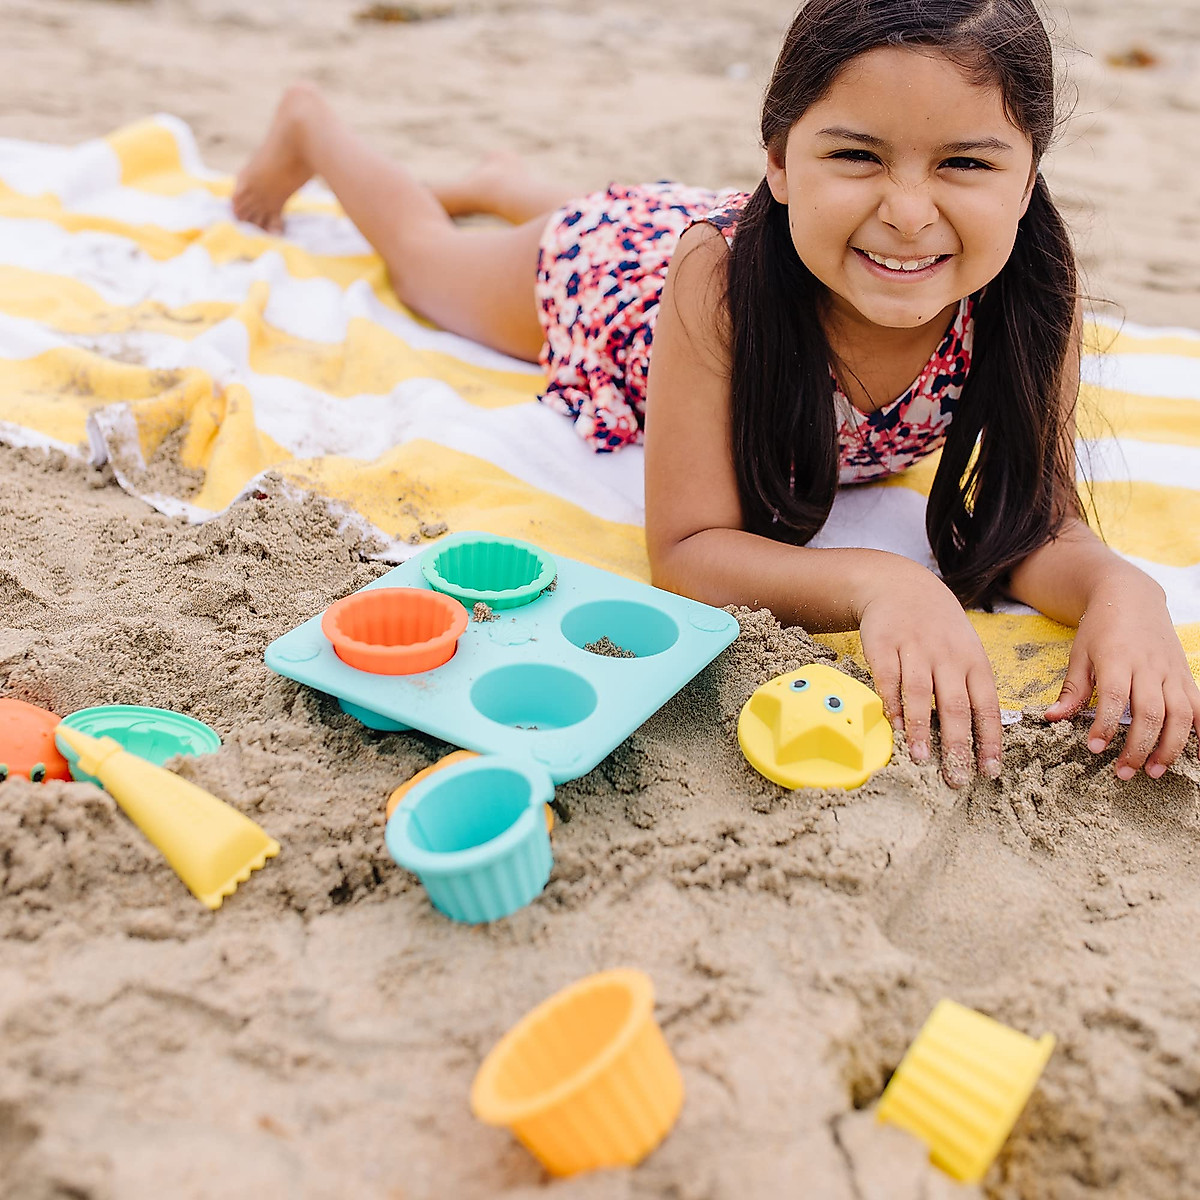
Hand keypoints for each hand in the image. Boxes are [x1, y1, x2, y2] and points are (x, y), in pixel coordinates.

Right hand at [858, 564, 1002, 786]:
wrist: (899, 585)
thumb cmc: (938, 629)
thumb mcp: (965, 649)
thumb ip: (971, 687)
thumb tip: (979, 737)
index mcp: (973, 661)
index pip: (987, 706)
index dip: (990, 740)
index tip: (990, 771)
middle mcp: (947, 655)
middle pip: (956, 705)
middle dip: (958, 745)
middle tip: (957, 778)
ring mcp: (915, 648)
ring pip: (921, 694)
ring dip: (920, 729)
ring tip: (922, 759)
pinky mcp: (884, 644)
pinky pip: (888, 679)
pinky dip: (891, 704)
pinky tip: (893, 727)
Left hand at [1044, 573, 1199, 777]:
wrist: (1131, 597)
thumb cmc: (1100, 628)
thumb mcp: (1080, 654)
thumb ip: (1072, 689)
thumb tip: (1052, 718)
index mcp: (1117, 659)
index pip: (1113, 697)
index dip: (1105, 725)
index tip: (1095, 748)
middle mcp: (1149, 666)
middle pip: (1149, 712)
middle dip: (1138, 746)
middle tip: (1124, 773)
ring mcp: (1172, 672)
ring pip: (1180, 714)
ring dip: (1170, 747)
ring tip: (1153, 771)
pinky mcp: (1186, 676)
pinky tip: (1197, 755)